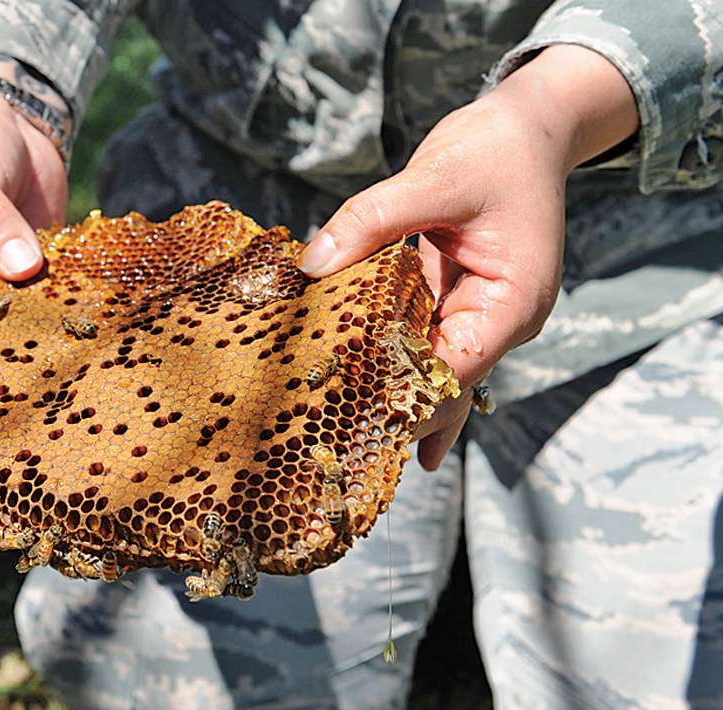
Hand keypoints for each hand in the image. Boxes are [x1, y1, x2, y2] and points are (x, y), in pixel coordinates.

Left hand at [299, 45, 637, 468]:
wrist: (525, 127)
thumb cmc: (494, 151)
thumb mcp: (433, 178)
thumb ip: (372, 218)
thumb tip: (313, 264)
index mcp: (513, 303)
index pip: (456, 369)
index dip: (407, 398)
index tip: (355, 422)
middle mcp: (497, 319)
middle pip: (441, 381)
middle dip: (394, 411)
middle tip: (338, 453)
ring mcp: (474, 312)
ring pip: (424, 365)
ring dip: (386, 391)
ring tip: (338, 441)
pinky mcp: (449, 297)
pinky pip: (412, 336)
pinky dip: (383, 355)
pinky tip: (351, 394)